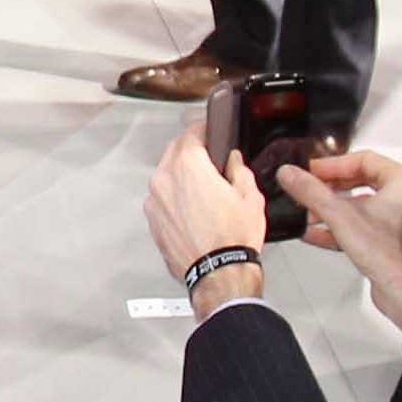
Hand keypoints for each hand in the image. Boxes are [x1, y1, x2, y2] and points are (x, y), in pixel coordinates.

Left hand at [145, 117, 268, 283]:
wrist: (218, 273)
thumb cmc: (234, 236)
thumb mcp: (249, 196)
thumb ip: (238, 170)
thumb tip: (232, 161)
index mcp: (187, 166)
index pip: (190, 134)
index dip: (202, 128)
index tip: (209, 129)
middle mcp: (164, 179)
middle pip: (174, 152)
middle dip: (190, 150)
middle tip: (208, 155)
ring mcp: (154, 201)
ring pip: (165, 175)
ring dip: (180, 174)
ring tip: (202, 184)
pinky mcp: (152, 221)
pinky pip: (162, 199)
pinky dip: (173, 196)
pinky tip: (191, 207)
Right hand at [278, 147, 401, 334]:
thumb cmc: (391, 256)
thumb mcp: (340, 216)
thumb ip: (312, 192)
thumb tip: (291, 175)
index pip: (364, 160)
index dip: (333, 165)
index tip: (313, 170)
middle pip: (363, 182)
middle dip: (331, 188)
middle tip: (311, 188)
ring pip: (364, 205)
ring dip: (334, 209)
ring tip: (310, 213)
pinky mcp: (396, 239)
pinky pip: (366, 225)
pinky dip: (344, 226)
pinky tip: (319, 233)